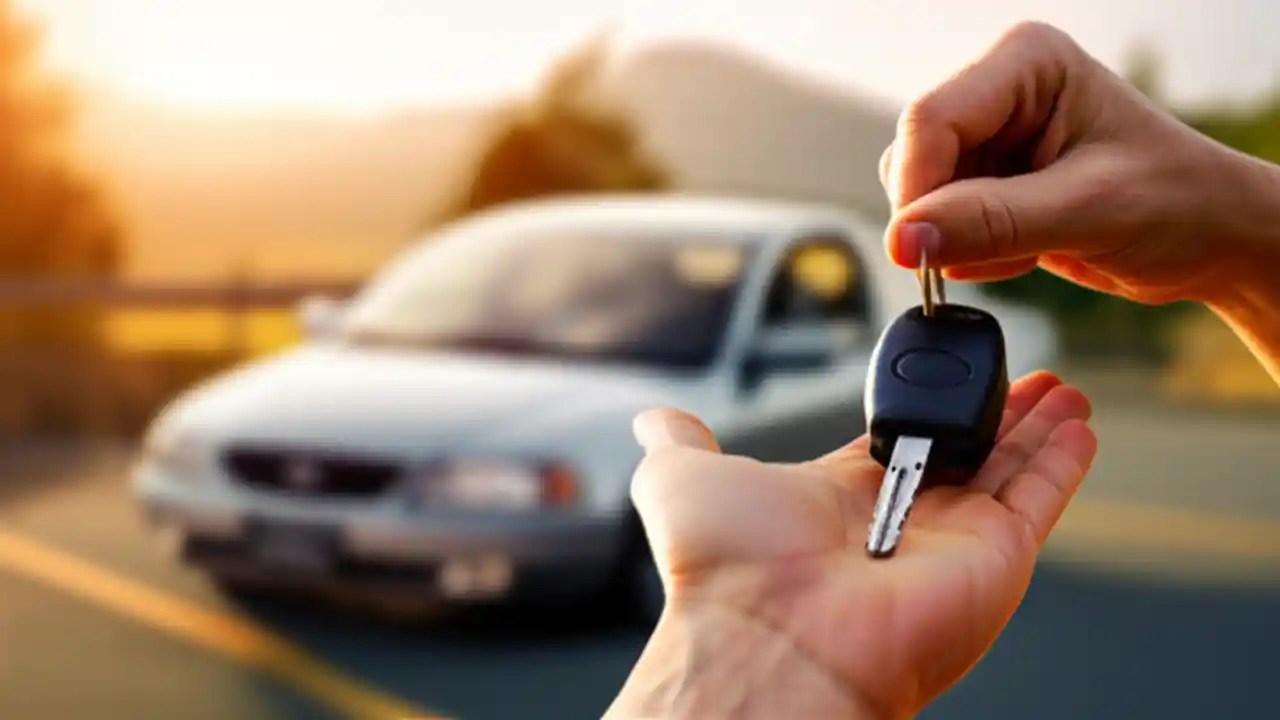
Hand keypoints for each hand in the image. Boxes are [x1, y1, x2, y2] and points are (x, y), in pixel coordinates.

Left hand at [606, 372, 1095, 718]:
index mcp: (838, 496)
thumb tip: (653, 421)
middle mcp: (899, 519)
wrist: (773, 637)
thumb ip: (678, 442)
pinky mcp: (995, 558)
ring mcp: (950, 540)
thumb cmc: (724, 568)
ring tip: (1065, 389)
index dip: (925, 404)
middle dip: (996, 412)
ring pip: (1008, 470)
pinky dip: (1065, 462)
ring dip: (1039, 428)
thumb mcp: (684, 479)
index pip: (898, 440)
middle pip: (963, 451)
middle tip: (1028, 376)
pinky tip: (1079, 425)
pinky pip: (1039, 500)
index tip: (947, 369)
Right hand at [881, 21, 1279, 377]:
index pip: (929, 121)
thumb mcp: (1088, 211)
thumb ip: (991, 222)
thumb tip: (904, 240)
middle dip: (945, 218)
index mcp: (1026, 62)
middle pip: (913, 158)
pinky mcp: (986, 181)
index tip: (920, 253)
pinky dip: (972, 253)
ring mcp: (989, 137)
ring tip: (1031, 246)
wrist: (1211, 239)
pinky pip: (936, 224)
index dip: (917, 190)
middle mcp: (997, 90)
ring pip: (918, 196)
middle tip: (1005, 251)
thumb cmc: (1178, 203)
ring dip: (963, 240)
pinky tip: (1027, 251)